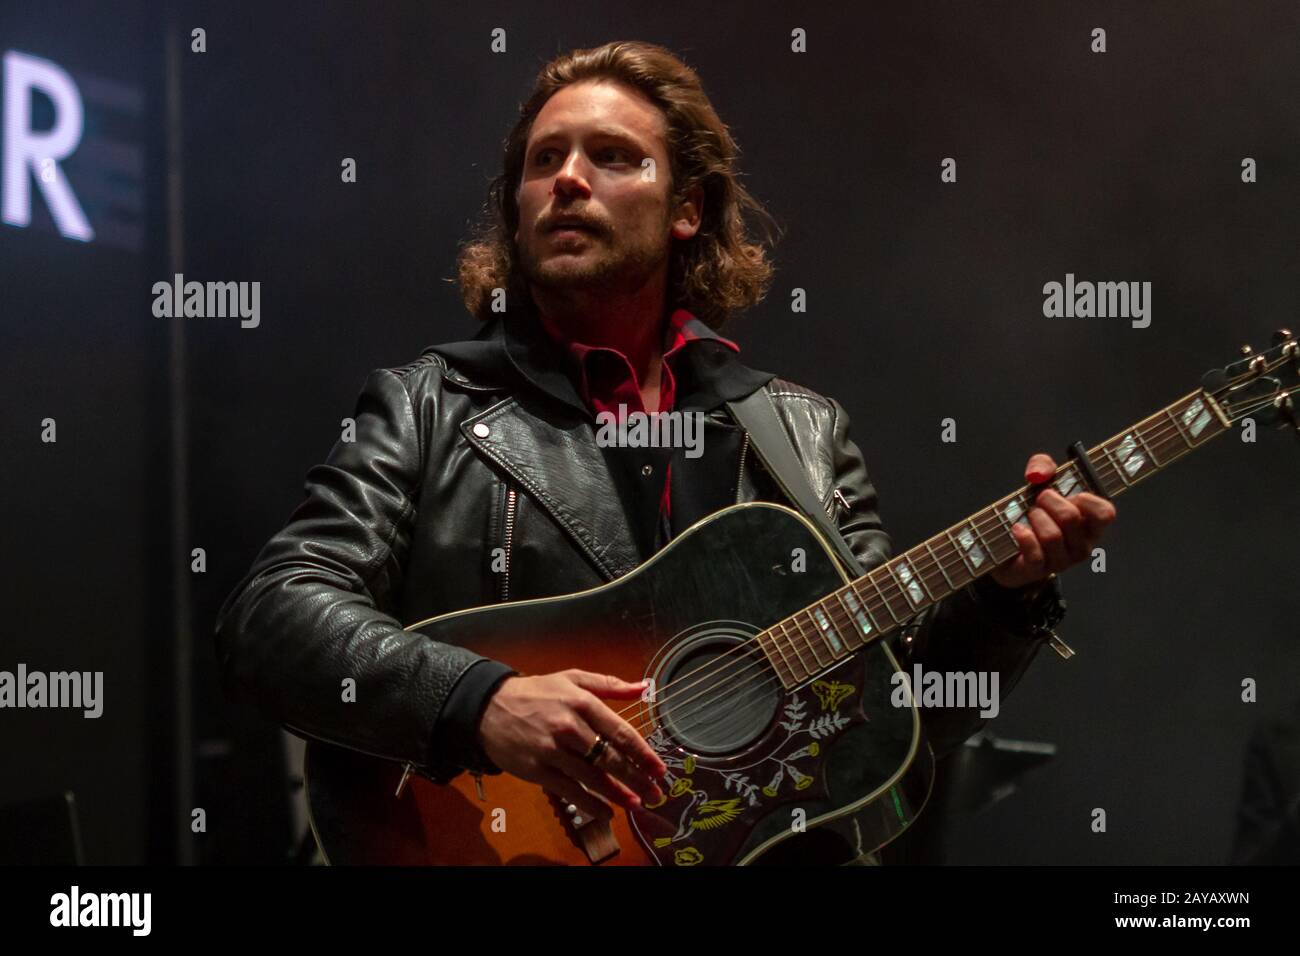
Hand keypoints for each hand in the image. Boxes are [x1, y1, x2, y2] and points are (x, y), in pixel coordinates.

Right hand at [478, 669, 667, 823]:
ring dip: (617, 794)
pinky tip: (605, 812)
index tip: (659, 768)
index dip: (643, 753)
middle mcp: (569, 727)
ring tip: (636, 803)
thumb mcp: (571, 678)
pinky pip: (569, 791)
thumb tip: (643, 687)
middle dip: (636, 778)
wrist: (488, 707)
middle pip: (610, 758)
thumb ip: (609, 684)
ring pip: (592, 777)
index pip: (620, 732)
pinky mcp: (537, 769)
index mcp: (582, 702)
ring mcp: (552, 750)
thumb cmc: (536, 692)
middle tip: (655, 792)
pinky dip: (590, 804)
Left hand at [988, 453, 1117, 590]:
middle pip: (1070, 518)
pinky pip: (1035, 553)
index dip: (1086, 499)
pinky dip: (1023, 536)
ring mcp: (1062, 560)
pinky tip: (1017, 528)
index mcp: (1090, 524)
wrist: (1005, 545)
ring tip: (1029, 515)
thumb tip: (1038, 473)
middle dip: (1049, 500)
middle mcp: (1081, 545)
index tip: (1070, 494)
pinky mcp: (1039, 570)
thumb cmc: (1033, 512)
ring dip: (1035, 518)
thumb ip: (1042, 466)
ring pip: (1052, 536)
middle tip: (1040, 500)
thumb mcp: (1039, 483)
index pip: (1105, 513)